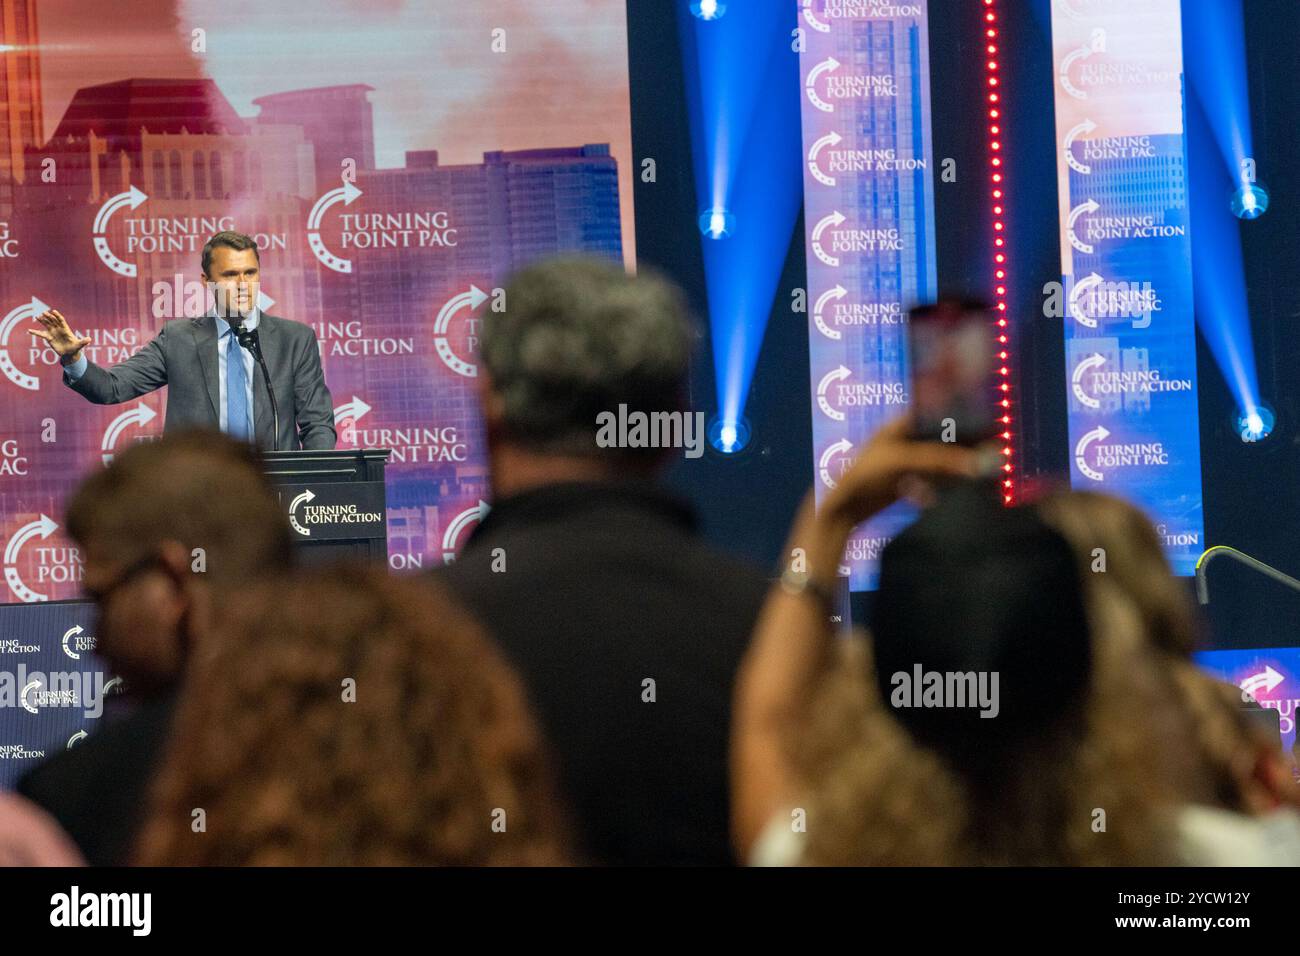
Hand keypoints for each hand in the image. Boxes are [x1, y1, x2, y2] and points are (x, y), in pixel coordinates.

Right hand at [28, 309, 91, 363]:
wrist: (69, 353)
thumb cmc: (75, 348)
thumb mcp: (79, 345)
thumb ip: (84, 341)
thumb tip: (90, 339)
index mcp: (66, 329)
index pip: (61, 320)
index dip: (57, 316)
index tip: (53, 311)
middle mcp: (59, 329)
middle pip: (53, 321)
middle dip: (48, 317)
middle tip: (43, 313)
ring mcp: (53, 333)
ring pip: (47, 325)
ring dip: (42, 321)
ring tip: (37, 316)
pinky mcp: (49, 337)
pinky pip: (41, 334)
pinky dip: (35, 332)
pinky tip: (29, 330)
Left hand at [822, 415, 980, 527]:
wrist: (846, 507)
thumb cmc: (867, 473)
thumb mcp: (904, 460)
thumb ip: (941, 460)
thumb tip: (976, 464)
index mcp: (901, 424)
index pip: (937, 412)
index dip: (960, 414)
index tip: (987, 419)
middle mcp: (907, 440)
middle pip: (943, 438)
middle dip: (964, 444)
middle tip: (993, 447)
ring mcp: (908, 462)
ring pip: (941, 460)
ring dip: (958, 465)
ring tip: (982, 468)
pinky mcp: (908, 483)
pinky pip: (934, 480)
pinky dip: (944, 483)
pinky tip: (956, 485)